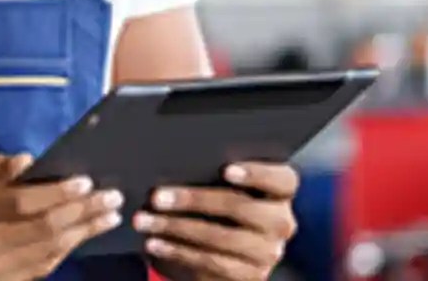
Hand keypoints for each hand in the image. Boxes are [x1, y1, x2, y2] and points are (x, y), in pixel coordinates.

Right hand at [0, 145, 124, 280]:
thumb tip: (29, 163)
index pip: (22, 204)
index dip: (58, 194)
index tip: (87, 182)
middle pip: (43, 231)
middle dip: (83, 214)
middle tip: (112, 198)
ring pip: (46, 254)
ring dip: (82, 235)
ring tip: (108, 218)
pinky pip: (37, 271)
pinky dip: (63, 253)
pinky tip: (80, 236)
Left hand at [134, 163, 299, 280]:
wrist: (219, 249)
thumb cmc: (214, 202)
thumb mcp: (217, 185)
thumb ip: (208, 172)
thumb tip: (170, 159)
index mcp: (280, 193)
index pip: (282, 180)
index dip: (257, 174)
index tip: (226, 169)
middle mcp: (280, 222)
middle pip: (242, 208)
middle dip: (195, 200)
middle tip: (157, 196)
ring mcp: (268, 253)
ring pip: (222, 238)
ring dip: (176, 228)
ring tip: (144, 221)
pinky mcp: (250, 276)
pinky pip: (212, 263)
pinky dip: (178, 251)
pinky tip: (154, 242)